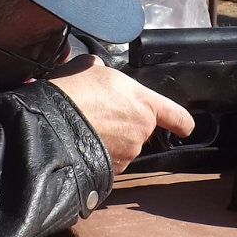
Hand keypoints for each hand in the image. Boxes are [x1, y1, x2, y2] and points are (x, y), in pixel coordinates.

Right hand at [45, 54, 193, 172]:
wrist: (52, 124)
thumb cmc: (72, 94)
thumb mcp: (90, 67)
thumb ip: (104, 70)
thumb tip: (98, 68)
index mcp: (144, 102)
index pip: (176, 116)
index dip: (181, 122)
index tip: (184, 127)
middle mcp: (141, 129)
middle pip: (140, 130)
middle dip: (124, 125)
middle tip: (101, 114)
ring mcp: (128, 152)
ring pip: (124, 147)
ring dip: (111, 140)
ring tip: (87, 126)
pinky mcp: (112, 169)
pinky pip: (109, 161)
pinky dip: (99, 153)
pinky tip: (83, 141)